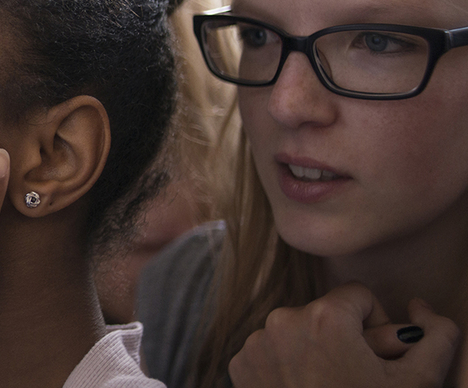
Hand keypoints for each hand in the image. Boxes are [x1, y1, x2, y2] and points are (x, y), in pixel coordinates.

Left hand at [229, 283, 459, 387]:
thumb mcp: (415, 381)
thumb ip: (434, 336)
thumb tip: (418, 308)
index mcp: (323, 317)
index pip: (357, 295)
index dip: (375, 323)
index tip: (375, 354)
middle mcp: (282, 321)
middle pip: (325, 313)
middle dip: (343, 338)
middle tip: (354, 375)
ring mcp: (256, 343)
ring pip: (297, 331)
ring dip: (314, 351)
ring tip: (328, 385)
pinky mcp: (240, 364)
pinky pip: (271, 350)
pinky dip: (287, 366)